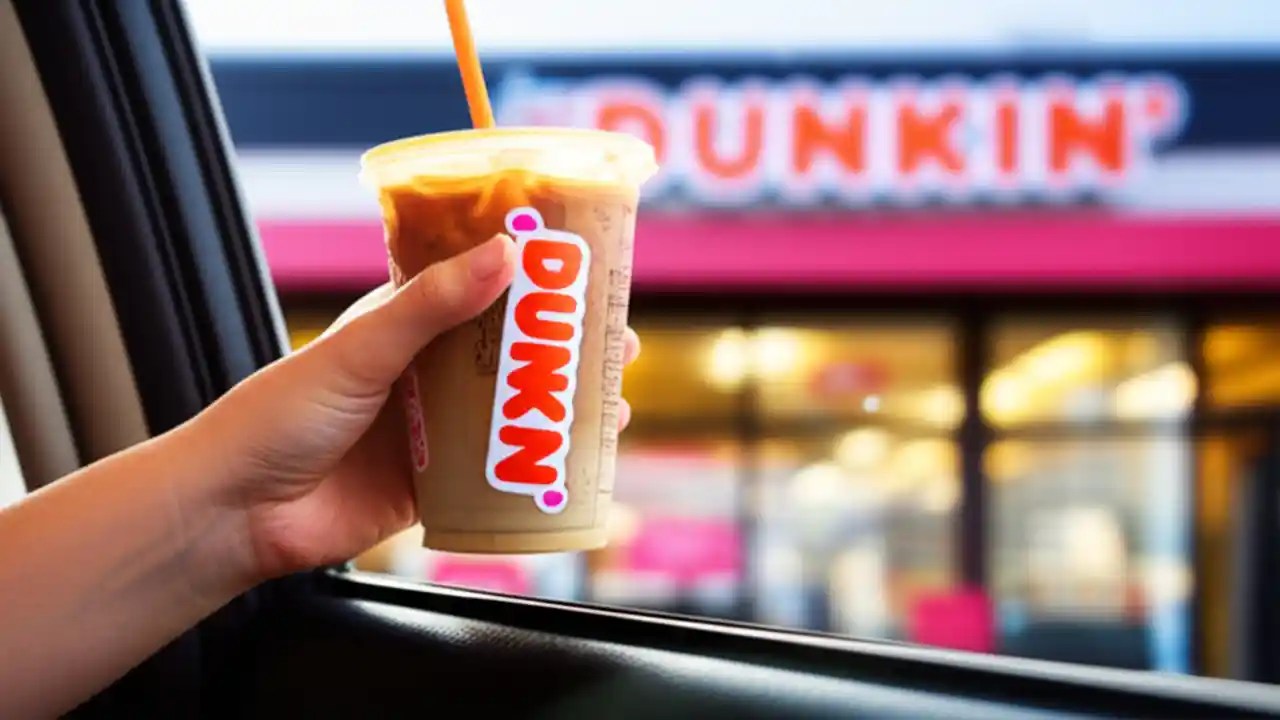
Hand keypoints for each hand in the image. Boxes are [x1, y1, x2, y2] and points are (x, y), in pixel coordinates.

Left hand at [194, 234, 640, 582]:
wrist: (235, 513)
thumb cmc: (278, 416)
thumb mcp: (361, 349)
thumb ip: (431, 305)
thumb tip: (506, 253)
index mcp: (402, 325)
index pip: (481, 289)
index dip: (534, 283)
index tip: (586, 276)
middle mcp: (423, 374)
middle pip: (510, 355)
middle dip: (566, 352)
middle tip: (618, 346)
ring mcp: (430, 432)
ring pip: (512, 416)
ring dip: (563, 410)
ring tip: (614, 406)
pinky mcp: (433, 487)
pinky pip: (497, 475)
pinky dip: (538, 470)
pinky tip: (579, 467)